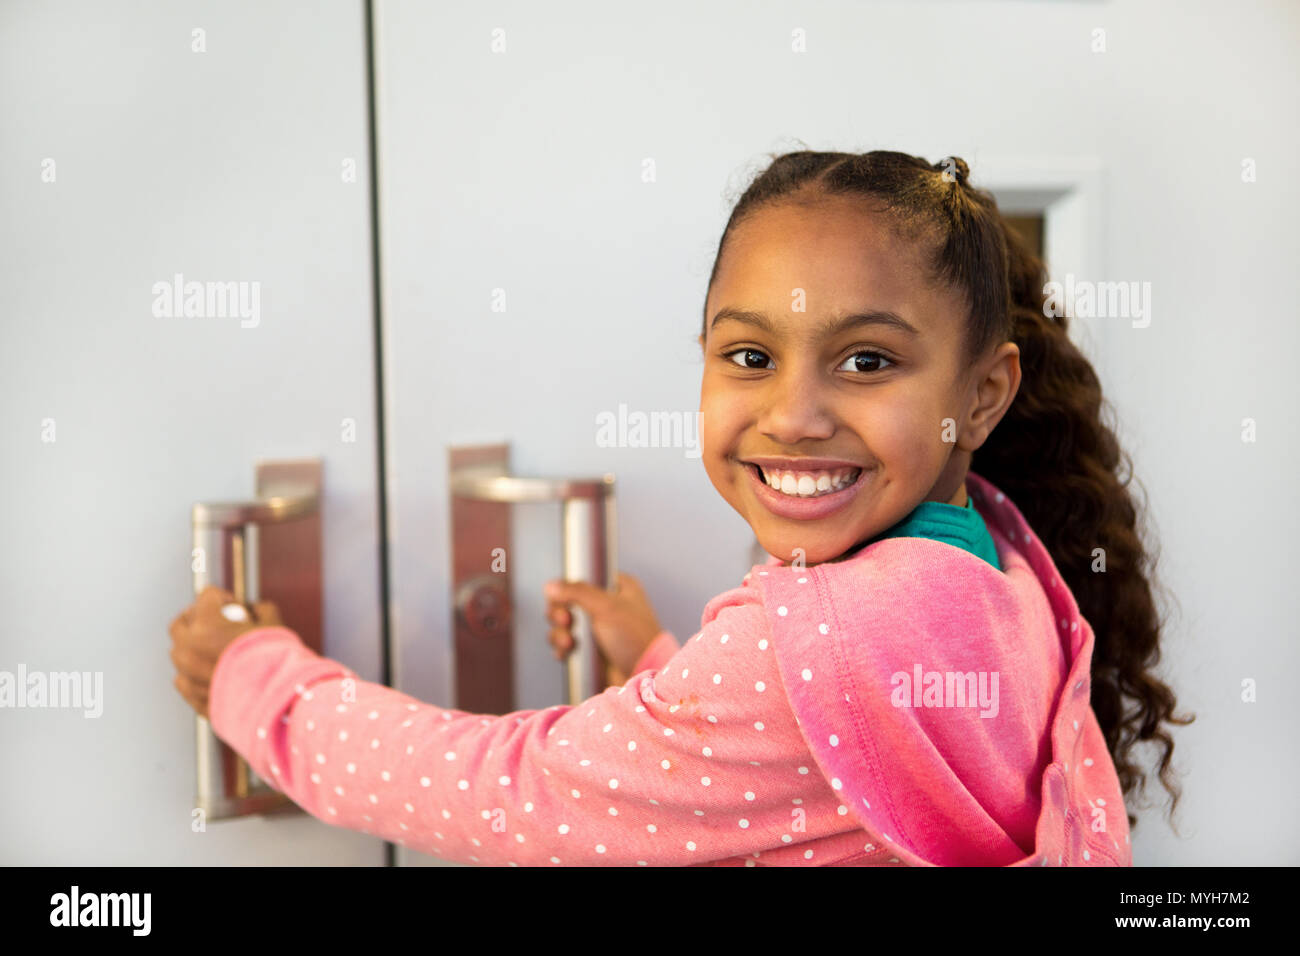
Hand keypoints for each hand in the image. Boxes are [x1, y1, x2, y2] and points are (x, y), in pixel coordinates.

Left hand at [169, 585, 282, 718]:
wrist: (277, 701)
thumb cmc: (276, 661)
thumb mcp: (274, 624)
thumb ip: (261, 610)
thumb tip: (255, 610)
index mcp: (208, 622)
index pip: (206, 595)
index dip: (224, 598)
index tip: (235, 607)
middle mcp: (190, 645)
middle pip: (181, 622)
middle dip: (197, 619)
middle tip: (216, 625)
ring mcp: (187, 672)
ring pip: (178, 651)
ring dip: (192, 648)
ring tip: (215, 652)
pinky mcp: (191, 695)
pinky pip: (182, 679)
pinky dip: (193, 674)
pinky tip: (213, 674)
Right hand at [544, 573, 663, 685]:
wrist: (644, 674)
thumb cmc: (634, 637)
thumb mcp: (607, 607)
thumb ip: (577, 592)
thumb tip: (550, 585)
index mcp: (615, 587)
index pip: (581, 580)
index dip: (566, 589)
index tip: (561, 599)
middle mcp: (605, 606)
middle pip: (566, 602)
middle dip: (559, 613)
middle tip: (565, 621)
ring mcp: (597, 629)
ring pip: (563, 624)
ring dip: (559, 632)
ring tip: (568, 643)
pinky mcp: (590, 651)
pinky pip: (565, 644)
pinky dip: (561, 647)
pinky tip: (566, 652)